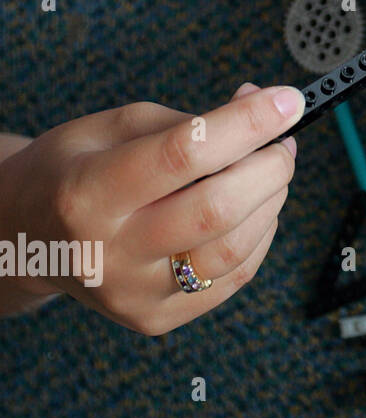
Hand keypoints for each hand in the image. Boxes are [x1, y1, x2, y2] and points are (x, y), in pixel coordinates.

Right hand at [0, 83, 302, 333]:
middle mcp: (108, 253)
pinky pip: (235, 275)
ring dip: (271, 201)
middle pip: (217, 209)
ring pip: (235, 249)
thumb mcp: (112, 128)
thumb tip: (264, 105)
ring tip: (269, 171)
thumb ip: (190, 120)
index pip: (184, 154)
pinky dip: (259, 233)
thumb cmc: (72, 172)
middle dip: (270, 166)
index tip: (288, 99)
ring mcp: (133, 294)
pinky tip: (254, 208)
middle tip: (284, 141)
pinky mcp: (156, 318)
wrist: (24, 241)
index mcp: (87, 193)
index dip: (247, 123)